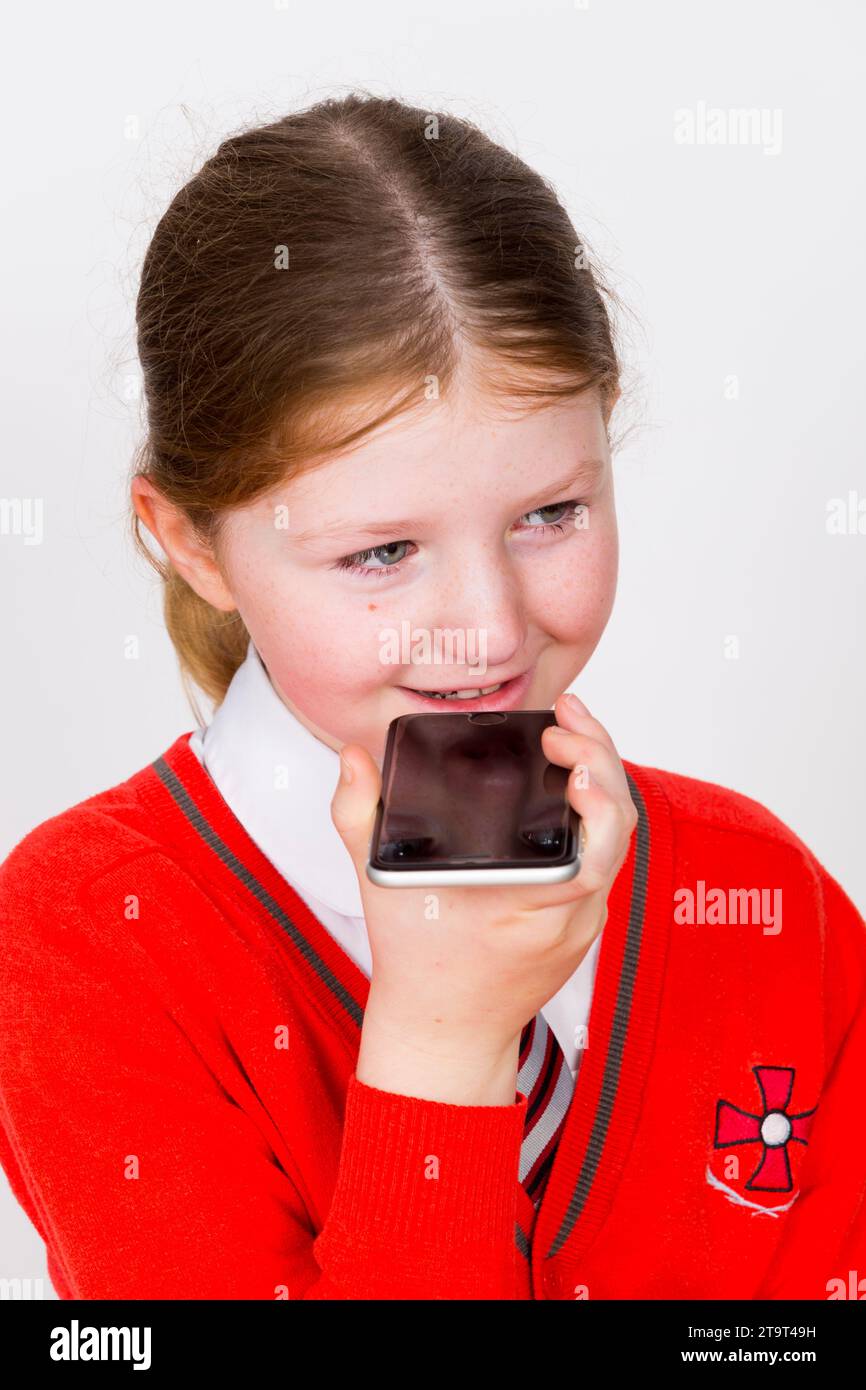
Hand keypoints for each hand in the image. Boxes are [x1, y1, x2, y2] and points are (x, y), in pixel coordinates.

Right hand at [330, 693, 637, 1069]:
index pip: (594, 852)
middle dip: (601, 761)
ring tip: (571, 732)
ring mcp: (584, 922)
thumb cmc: (418, 962)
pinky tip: (573, 775)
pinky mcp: (585, 922)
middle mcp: (569, 917)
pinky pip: (604, 857)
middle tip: (565, 721)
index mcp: (528, 908)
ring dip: (601, 780)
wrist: (445, 1029)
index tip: (570, 757)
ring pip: (617, 841)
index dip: (597, 800)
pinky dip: (596, 811)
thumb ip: (359, 815)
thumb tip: (355, 759)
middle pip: (617, 830)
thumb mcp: (378, 884)